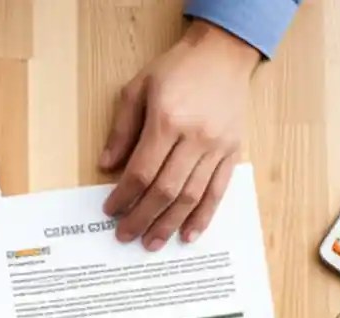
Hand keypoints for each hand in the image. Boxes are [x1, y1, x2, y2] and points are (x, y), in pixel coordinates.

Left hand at [100, 21, 259, 249]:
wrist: (223, 53)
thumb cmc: (177, 68)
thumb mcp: (137, 88)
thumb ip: (122, 129)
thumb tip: (106, 166)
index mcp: (167, 120)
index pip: (141, 171)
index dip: (124, 196)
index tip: (111, 211)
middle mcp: (194, 137)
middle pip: (165, 190)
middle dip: (143, 218)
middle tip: (127, 236)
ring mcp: (217, 147)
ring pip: (192, 196)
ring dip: (170, 224)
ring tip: (153, 243)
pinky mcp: (232, 152)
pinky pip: (218, 191)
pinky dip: (203, 216)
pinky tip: (189, 234)